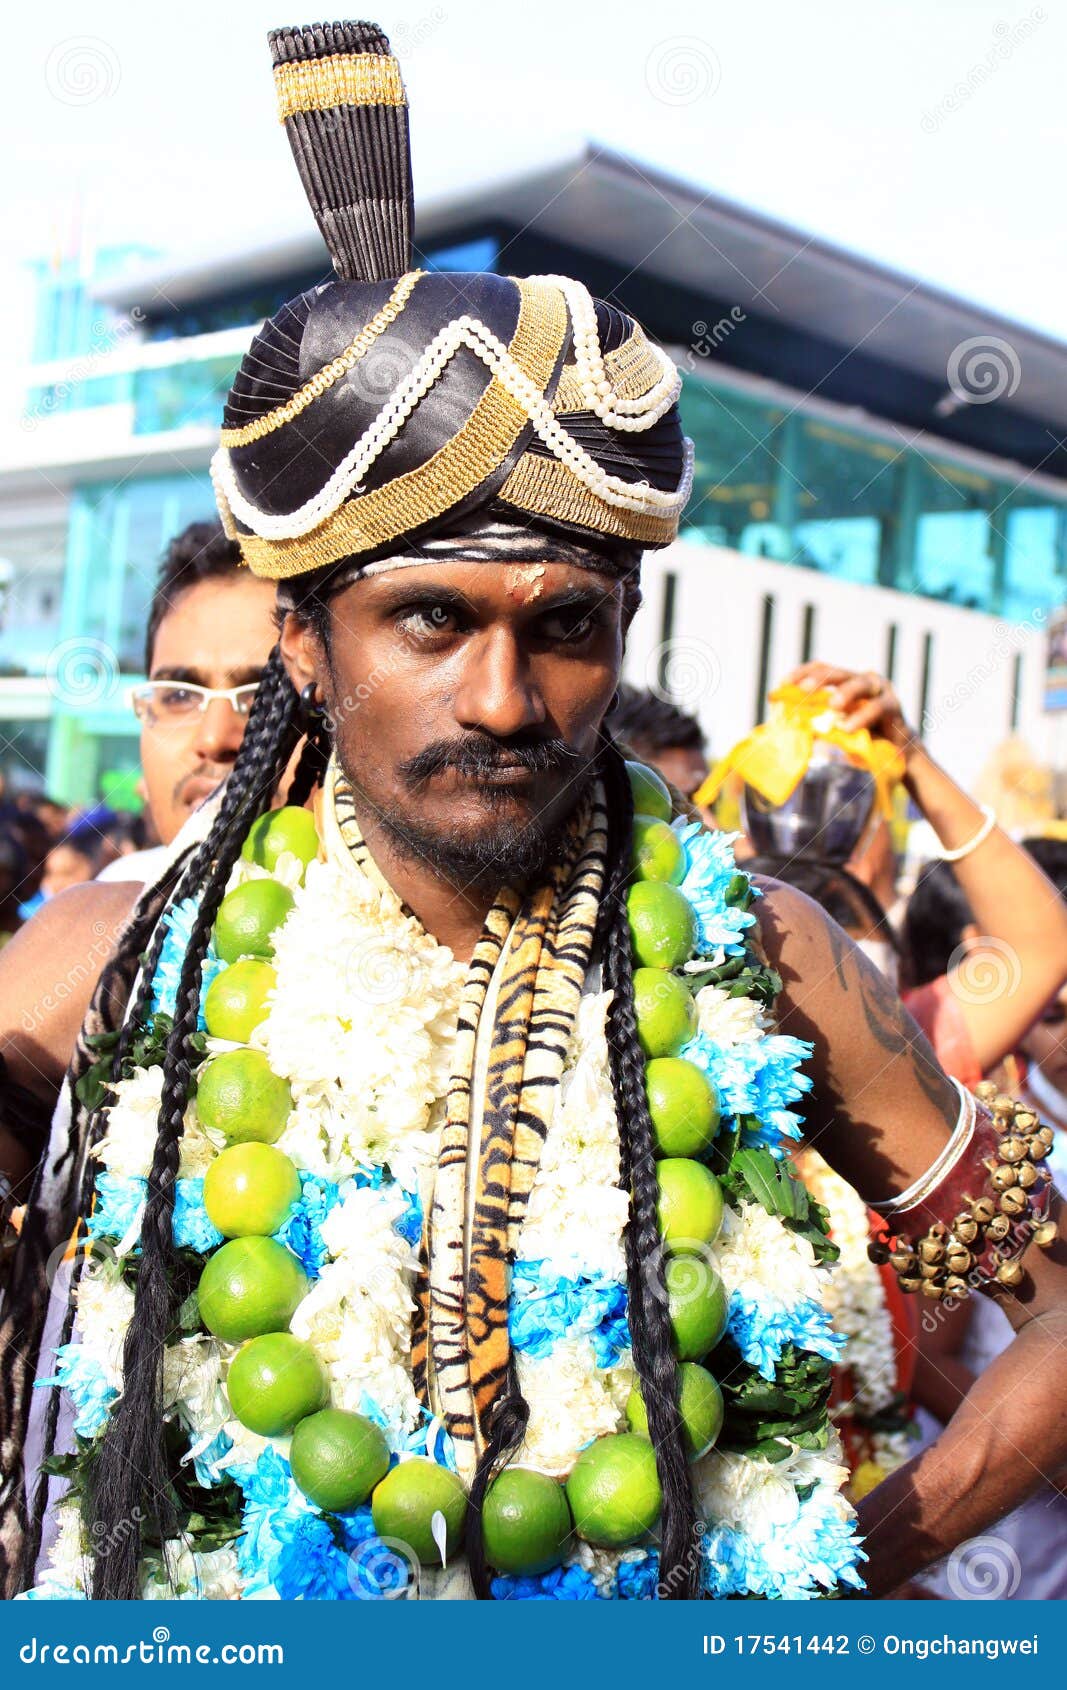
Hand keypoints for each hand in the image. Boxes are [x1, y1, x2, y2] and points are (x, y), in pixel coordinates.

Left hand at [780, 661, 919, 758]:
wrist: (895, 754)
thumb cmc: (861, 738)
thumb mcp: (836, 726)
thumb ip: (818, 721)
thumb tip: (788, 725)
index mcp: (845, 681)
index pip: (821, 668)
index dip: (802, 673)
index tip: (784, 684)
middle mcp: (862, 680)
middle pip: (838, 673)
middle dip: (820, 679)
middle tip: (803, 689)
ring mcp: (880, 690)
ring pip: (861, 684)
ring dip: (846, 693)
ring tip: (832, 705)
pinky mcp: (894, 706)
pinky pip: (877, 708)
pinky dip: (861, 717)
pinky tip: (848, 727)